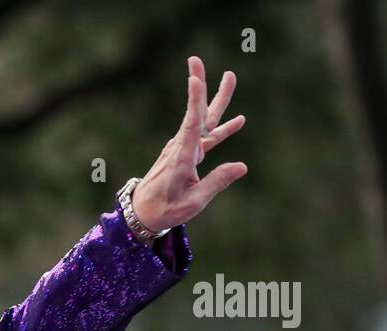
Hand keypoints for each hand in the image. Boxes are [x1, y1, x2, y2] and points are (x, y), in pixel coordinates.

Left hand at [132, 56, 247, 232]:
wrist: (143, 213)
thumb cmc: (165, 210)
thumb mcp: (193, 202)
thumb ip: (217, 182)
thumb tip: (242, 166)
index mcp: (181, 159)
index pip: (190, 125)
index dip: (194, 101)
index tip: (194, 79)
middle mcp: (181, 148)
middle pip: (196, 113)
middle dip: (199, 86)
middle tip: (196, 60)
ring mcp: (184, 149)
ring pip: (204, 121)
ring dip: (217, 100)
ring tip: (229, 76)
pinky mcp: (187, 154)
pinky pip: (207, 138)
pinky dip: (222, 130)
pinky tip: (238, 121)